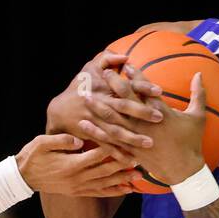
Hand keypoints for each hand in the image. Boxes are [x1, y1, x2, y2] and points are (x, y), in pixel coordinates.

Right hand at [15, 133, 143, 195]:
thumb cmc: (32, 156)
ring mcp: (78, 187)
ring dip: (123, 180)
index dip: (114, 149)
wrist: (22, 177)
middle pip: (105, 171)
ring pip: (105, 184)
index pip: (97, 155)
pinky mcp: (77, 192)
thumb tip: (80, 137)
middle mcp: (77, 178)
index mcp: (70, 164)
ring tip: (139, 177)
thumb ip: (62, 140)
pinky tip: (127, 191)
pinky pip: (99, 193)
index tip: (128, 142)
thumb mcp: (42, 143)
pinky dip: (114, 192)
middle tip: (141, 159)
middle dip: (124, 165)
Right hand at [46, 50, 163, 150]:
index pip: (125, 87)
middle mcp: (100, 106)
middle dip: (141, 113)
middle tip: (159, 117)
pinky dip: (118, 154)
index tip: (159, 91)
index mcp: (102, 89)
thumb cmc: (79, 87)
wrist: (59, 111)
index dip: (141, 88)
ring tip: (149, 144)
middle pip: (122, 109)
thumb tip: (126, 56)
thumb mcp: (89, 68)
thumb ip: (106, 59)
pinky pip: (107, 146)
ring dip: (132, 138)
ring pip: (115, 131)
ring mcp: (96, 123)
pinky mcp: (94, 137)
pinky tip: (132, 160)